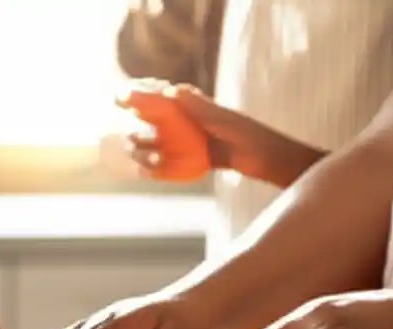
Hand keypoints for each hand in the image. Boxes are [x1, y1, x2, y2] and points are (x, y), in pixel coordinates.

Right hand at [125, 85, 323, 188]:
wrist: (273, 162)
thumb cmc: (254, 139)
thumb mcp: (226, 123)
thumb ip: (201, 108)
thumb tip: (173, 89)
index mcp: (198, 107)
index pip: (161, 96)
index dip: (138, 95)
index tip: (119, 97)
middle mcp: (192, 122)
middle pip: (155, 123)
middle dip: (138, 131)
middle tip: (130, 140)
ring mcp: (194, 142)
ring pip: (161, 144)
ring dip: (147, 151)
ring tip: (143, 161)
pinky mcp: (199, 159)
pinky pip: (173, 163)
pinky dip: (159, 168)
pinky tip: (148, 173)